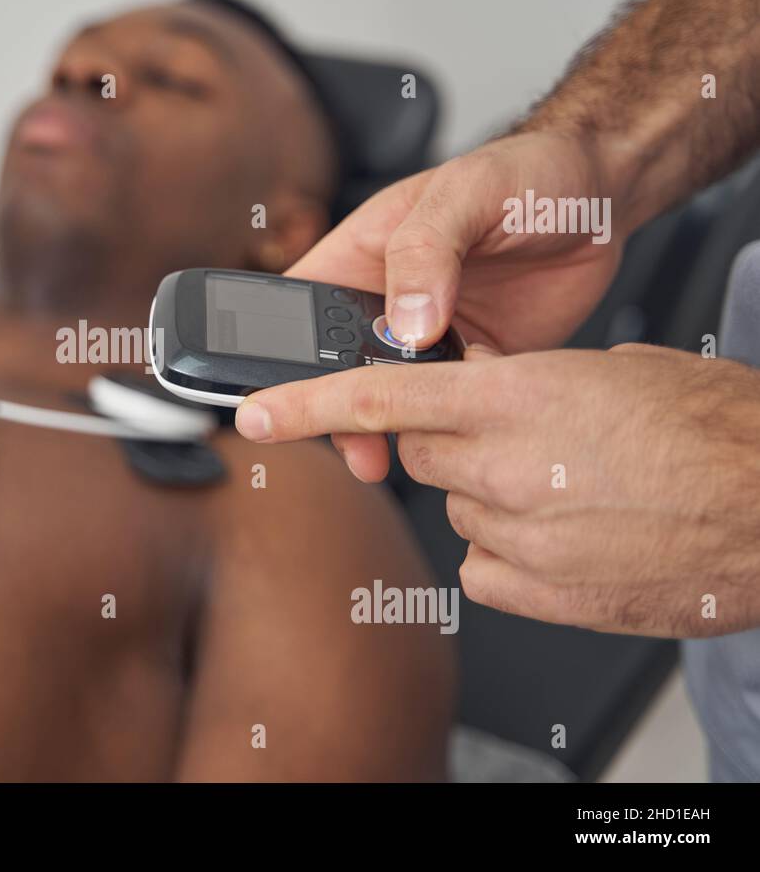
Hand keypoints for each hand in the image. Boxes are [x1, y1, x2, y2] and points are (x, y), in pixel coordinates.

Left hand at [236, 344, 759, 636]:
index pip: (380, 398)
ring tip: (572, 489)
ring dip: (494, 497)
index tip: (253, 414)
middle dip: (450, 444)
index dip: (306, 404)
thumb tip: (481, 395)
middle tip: (516, 440)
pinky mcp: (540, 595)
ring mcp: (521, 538)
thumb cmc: (714, 430)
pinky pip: (485, 567)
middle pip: (420, 456)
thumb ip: (522, 386)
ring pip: (459, 510)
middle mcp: (507, 468)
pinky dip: (511, 553)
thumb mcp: (610, 372)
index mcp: (520, 396)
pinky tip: (568, 536)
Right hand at [287, 129, 629, 477]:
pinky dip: (453, 425)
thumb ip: (426, 252)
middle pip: (338, 371)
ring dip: (397, 426)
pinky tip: (469, 424)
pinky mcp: (475, 365)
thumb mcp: (467, 193)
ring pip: (392, 399)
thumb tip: (403, 323)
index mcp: (360, 256)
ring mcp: (430, 339)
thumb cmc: (528, 171)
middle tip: (357, 442)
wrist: (605, 195)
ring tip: (413, 444)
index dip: (284, 355)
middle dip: (341, 410)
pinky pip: (449, 407)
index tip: (291, 397)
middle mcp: (386, 303)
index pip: (300, 312)